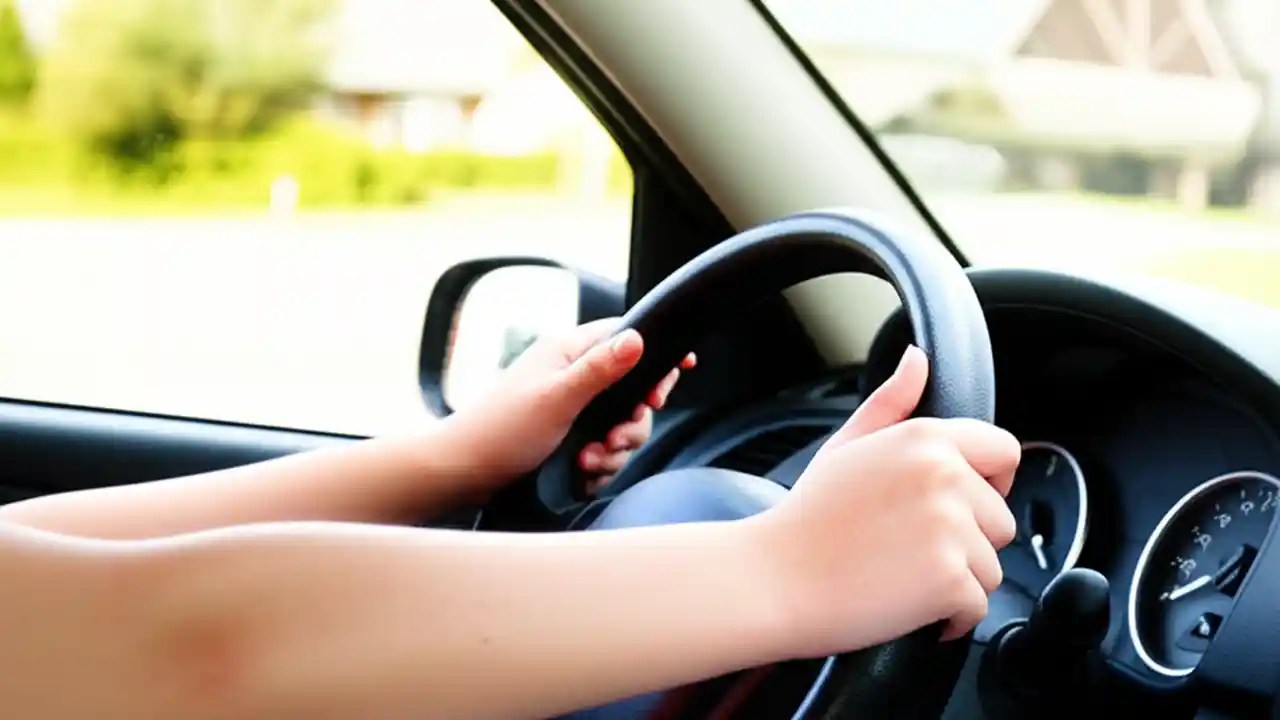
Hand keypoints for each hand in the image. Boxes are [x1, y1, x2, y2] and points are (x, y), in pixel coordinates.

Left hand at [451, 318, 694, 491]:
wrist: (463, 472)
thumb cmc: (502, 430)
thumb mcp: (557, 398)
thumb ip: (599, 369)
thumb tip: (639, 337)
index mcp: (570, 351)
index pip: (628, 337)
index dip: (655, 358)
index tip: (668, 384)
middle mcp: (574, 375)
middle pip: (633, 393)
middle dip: (630, 424)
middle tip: (613, 440)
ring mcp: (572, 407)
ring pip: (620, 427)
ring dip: (613, 451)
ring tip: (587, 463)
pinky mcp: (568, 436)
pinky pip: (603, 450)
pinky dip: (598, 465)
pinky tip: (581, 473)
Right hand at [750, 345, 1019, 658]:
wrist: (774, 580)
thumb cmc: (806, 518)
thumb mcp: (846, 446)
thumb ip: (892, 402)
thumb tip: (919, 359)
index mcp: (925, 438)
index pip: (1004, 452)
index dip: (986, 482)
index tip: (953, 503)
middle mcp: (945, 476)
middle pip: (1001, 519)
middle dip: (966, 541)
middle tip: (907, 547)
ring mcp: (951, 528)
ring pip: (992, 566)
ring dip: (955, 580)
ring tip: (900, 575)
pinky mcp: (951, 579)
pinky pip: (977, 607)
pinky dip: (949, 617)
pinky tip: (906, 604)